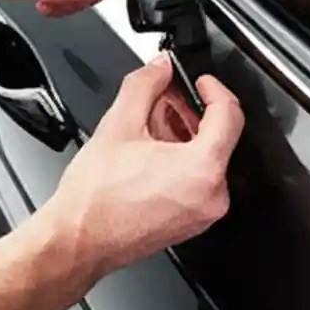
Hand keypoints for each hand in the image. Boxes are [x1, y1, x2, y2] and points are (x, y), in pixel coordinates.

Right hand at [41, 54, 244, 273]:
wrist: (79, 241)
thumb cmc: (95, 200)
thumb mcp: (118, 126)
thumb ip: (144, 85)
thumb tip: (159, 68)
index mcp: (202, 169)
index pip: (229, 114)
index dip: (214, 89)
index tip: (201, 82)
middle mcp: (211, 194)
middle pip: (219, 137)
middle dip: (192, 111)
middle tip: (167, 96)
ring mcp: (204, 212)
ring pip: (209, 158)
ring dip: (186, 134)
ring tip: (153, 121)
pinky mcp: (193, 221)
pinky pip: (200, 180)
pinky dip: (183, 159)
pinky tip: (154, 149)